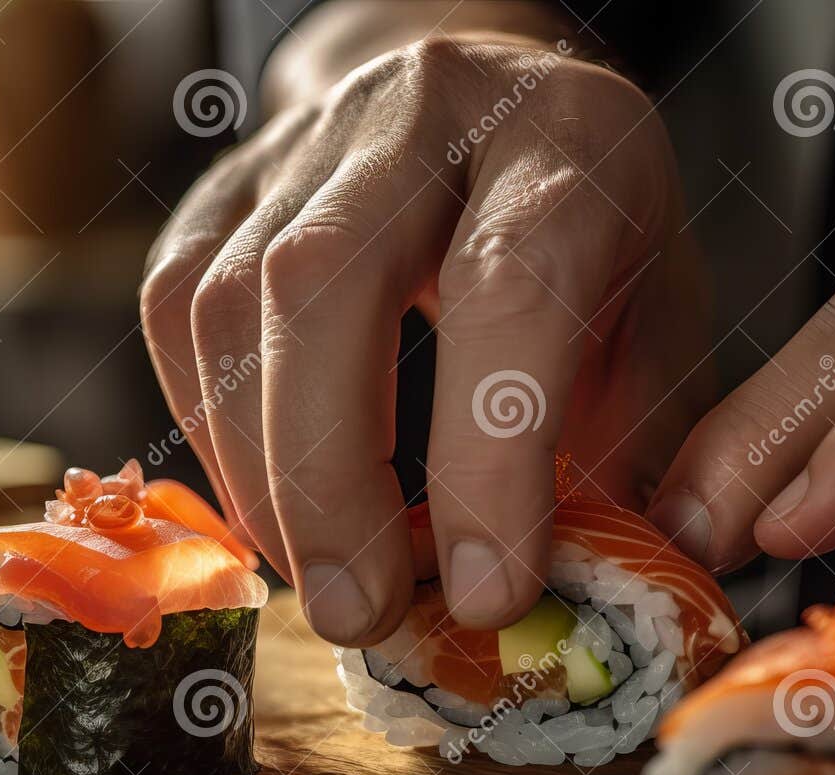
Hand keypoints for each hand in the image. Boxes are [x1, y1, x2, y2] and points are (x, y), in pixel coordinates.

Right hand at [141, 7, 709, 645]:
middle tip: (362, 613)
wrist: (488, 101)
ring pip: (228, 305)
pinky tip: (270, 510)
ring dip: (264, 476)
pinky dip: (213, 436)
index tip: (488, 595)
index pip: (510, 285)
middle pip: (322, 280)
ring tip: (322, 580)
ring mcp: (305, 138)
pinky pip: (176, 315)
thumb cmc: (589, 231)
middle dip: (329, 479)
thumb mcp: (658, 317)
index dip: (487, 456)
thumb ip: (641, 445)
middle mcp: (422, 108)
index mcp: (563, 138)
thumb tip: (602, 598)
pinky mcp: (225, 185)